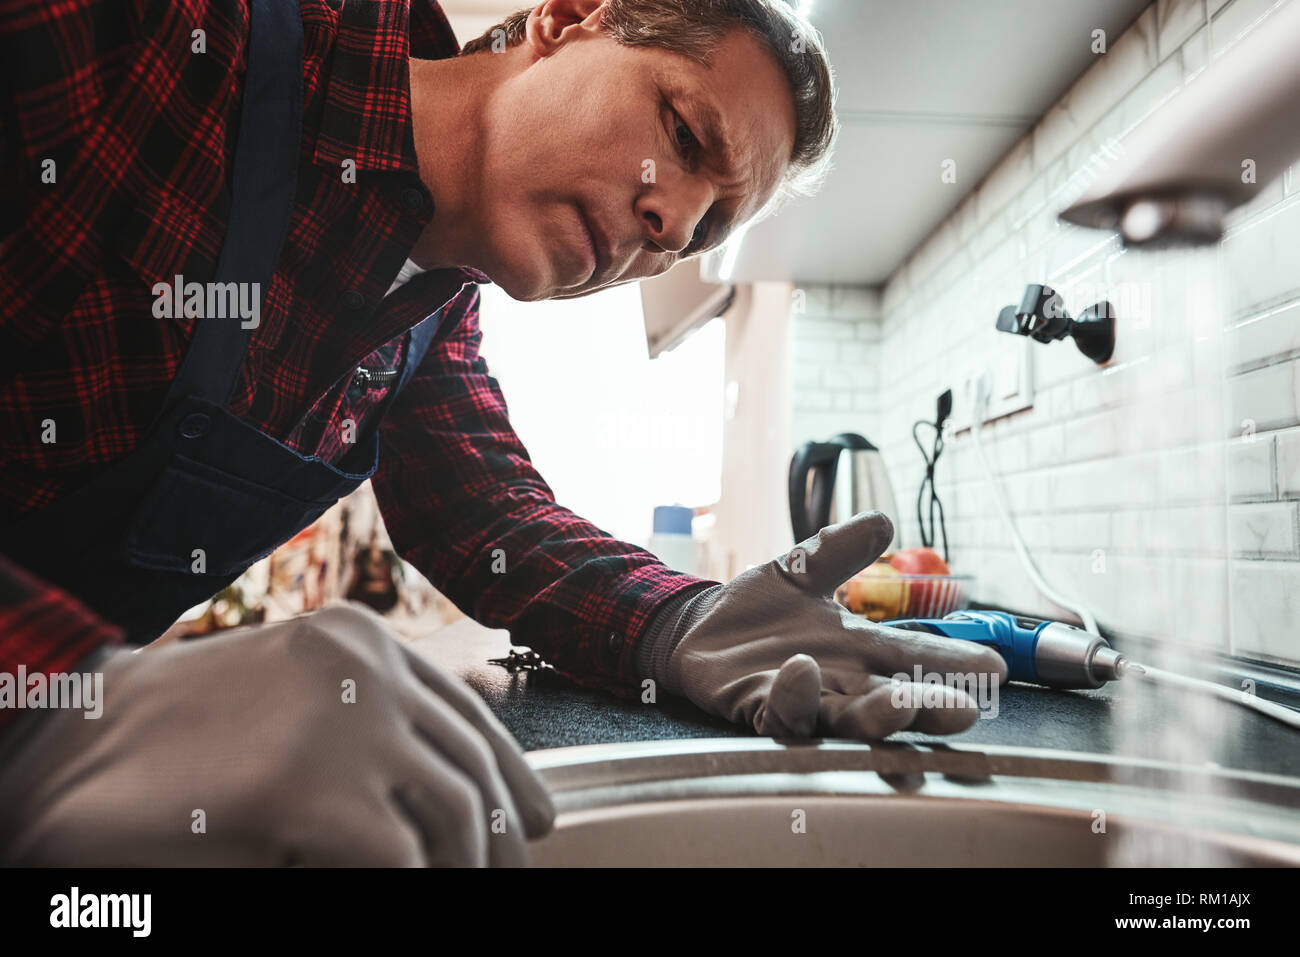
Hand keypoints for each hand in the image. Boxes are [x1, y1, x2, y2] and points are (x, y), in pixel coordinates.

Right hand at [0, 604, 552, 865]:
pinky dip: (418, 889)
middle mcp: (366, 666)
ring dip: (469, 869)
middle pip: (473, 762)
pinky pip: (404, 860)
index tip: (537, 819)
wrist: (67, 747)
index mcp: (360, 639)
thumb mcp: (292, 704)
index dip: (512, 772)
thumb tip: (447, 786)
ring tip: (464, 898)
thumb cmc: (175, 737)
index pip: (468, 711)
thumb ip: (365, 721)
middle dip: (502, 831)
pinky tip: (412, 899)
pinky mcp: (314, 787)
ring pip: (455, 812)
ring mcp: (345, 721)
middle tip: (509, 875)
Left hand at [638, 511, 1007, 738]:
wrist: (699, 626)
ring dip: (875, 716)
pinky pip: (779, 710)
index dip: (954, 663)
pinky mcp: (758, 704)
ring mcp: (801, 696)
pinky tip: (803, 672)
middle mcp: (838, 679)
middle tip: (964, 711)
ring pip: (845, 717)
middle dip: (927, 707)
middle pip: (891, 699)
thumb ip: (842, 546)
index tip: (996, 667)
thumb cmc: (760, 608)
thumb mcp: (804, 568)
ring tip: (901, 705)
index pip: (914, 657)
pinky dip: (794, 695)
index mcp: (858, 648)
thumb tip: (883, 518)